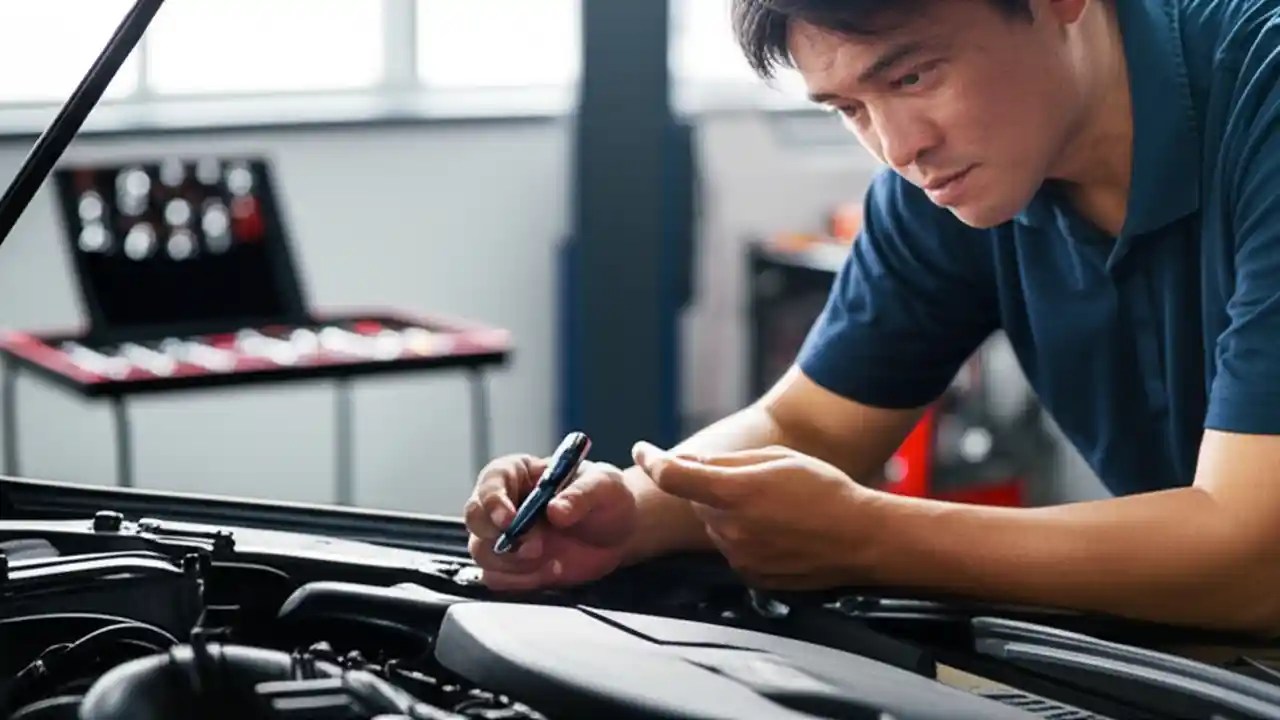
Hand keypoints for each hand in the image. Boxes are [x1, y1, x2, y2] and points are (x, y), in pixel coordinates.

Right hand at [463, 453, 637, 590]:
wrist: (620, 534)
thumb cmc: (608, 498)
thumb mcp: (604, 486)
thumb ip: (581, 495)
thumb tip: (555, 510)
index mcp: (521, 473)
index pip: (492, 481)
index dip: (493, 501)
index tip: (510, 520)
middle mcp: (506, 502)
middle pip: (475, 518)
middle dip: (499, 537)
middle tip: (535, 548)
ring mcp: (506, 536)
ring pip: (481, 551)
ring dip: (512, 563)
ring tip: (549, 561)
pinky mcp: (513, 565)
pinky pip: (497, 577)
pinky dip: (520, 581)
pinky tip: (550, 571)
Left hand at [632, 442, 873, 590]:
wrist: (861, 538)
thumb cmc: (824, 489)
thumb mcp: (777, 458)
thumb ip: (726, 461)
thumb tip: (688, 461)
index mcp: (735, 492)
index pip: (673, 476)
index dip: (652, 460)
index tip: (642, 449)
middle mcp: (731, 529)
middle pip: (698, 502)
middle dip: (711, 487)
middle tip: (753, 481)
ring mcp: (739, 557)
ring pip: (715, 526)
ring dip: (729, 514)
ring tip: (774, 508)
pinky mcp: (751, 575)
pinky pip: (733, 549)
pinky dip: (744, 537)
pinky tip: (777, 530)